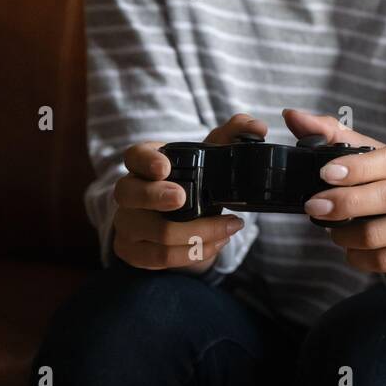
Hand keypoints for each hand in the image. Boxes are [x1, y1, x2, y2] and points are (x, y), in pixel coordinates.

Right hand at [110, 113, 256, 272]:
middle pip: (130, 194)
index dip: (146, 161)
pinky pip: (162, 258)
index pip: (134, 156)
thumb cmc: (195, 179)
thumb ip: (236, 133)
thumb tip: (258, 127)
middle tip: (184, 198)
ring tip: (230, 227)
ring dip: (199, 232)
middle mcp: (128, 192)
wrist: (182, 217)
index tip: (165, 168)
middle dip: (157, 197)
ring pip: (156, 233)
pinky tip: (217, 242)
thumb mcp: (213, 153)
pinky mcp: (133, 251)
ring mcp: (127, 223)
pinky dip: (195, 253)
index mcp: (144, 163)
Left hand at [282, 109, 385, 273]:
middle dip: (344, 204)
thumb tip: (292, 116)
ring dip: (344, 235)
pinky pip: (383, 262)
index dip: (357, 169)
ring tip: (333, 228)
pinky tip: (352, 246)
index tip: (325, 173)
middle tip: (313, 207)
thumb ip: (333, 134)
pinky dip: (358, 256)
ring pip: (379, 236)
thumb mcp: (374, 153)